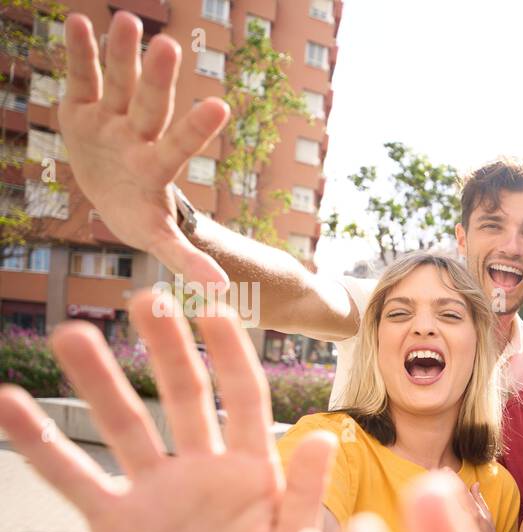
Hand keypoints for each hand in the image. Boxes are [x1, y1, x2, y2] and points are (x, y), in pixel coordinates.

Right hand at [0, 291, 335, 531]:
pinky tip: (7, 403)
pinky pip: (74, 477)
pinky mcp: (114, 519)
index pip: (244, 399)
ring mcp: (154, 487)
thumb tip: (321, 438)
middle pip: (183, 396)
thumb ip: (306, 496)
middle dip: (168, 350)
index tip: (215, 311)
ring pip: (125, 425)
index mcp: (251, 466)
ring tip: (71, 333)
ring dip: (99, 381)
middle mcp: (200, 464)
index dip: (231, 356)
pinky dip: (40, 444)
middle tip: (148, 298)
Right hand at [58, 12, 230, 287]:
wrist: (117, 196)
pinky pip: (80, 77)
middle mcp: (139, 136)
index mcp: (157, 168)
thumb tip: (220, 290)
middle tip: (171, 46)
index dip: (196, 129)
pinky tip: (78, 20)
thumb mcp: (160, 240)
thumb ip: (185, 259)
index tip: (220, 106)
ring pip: (119, 83)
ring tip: (126, 18)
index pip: (181, 145)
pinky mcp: (83, 109)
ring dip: (120, 53)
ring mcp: (111, 119)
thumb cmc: (144, 218)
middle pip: (150, 106)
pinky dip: (79, 52)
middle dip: (158, 80)